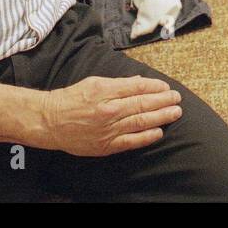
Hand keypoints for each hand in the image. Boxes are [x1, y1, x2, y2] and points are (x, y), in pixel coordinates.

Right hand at [41, 75, 182, 155]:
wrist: (51, 121)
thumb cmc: (71, 98)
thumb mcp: (93, 82)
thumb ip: (117, 83)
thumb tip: (138, 82)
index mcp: (105, 91)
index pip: (137, 87)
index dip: (154, 86)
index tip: (165, 86)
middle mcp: (109, 110)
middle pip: (142, 104)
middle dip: (163, 100)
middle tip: (177, 98)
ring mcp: (108, 129)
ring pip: (141, 121)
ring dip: (161, 116)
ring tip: (175, 112)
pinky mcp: (106, 145)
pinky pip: (131, 141)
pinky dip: (147, 136)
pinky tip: (159, 131)